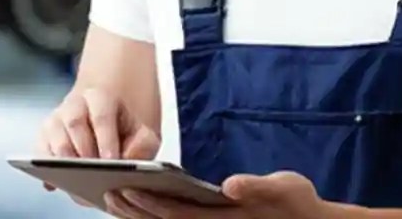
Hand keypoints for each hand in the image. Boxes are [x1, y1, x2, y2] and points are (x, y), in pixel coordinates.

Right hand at [35, 87, 160, 205]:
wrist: (105, 115)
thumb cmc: (124, 127)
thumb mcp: (143, 132)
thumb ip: (143, 145)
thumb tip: (127, 161)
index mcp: (100, 97)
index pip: (101, 114)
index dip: (105, 138)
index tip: (111, 160)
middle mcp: (74, 104)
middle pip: (74, 123)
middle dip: (83, 150)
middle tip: (93, 174)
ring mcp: (56, 120)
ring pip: (53, 137)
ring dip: (64, 160)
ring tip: (77, 181)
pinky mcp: (44, 137)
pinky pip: (40, 152)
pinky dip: (45, 167)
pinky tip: (54, 184)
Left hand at [105, 171, 335, 218]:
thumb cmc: (296, 203)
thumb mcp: (285, 188)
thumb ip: (257, 187)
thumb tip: (231, 186)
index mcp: (225, 217)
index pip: (178, 213)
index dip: (150, 203)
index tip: (124, 189)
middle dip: (134, 210)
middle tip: (105, 193)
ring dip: (138, 215)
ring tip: (110, 199)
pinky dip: (154, 215)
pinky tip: (136, 205)